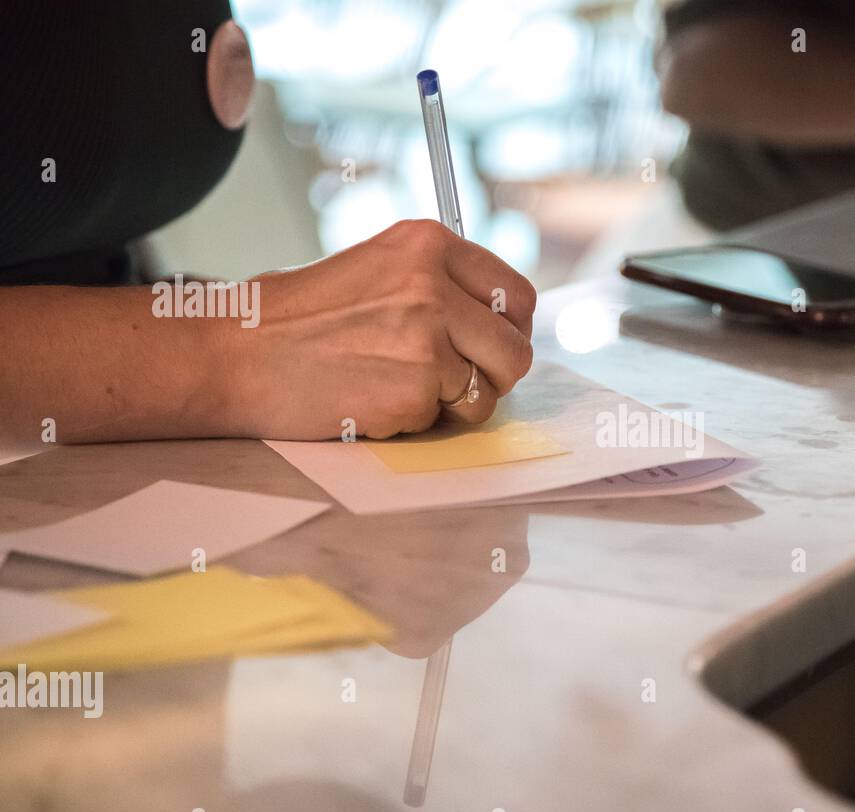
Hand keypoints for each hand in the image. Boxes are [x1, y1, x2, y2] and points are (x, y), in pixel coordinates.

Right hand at [222, 219, 535, 439]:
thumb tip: (498, 326)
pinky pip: (445, 419)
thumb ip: (438, 286)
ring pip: (489, 391)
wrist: (235, 352)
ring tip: (404, 388)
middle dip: (493, 375)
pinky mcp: (414, 388)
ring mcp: (427, 338)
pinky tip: (372, 399)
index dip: (509, 330)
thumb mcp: (377, 270)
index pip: (516, 295)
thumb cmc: (297, 318)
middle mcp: (434, 284)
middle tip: (455, 381)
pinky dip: (417, 421)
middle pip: (515, 348)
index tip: (489, 346)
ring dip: (457, 403)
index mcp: (427, 244)